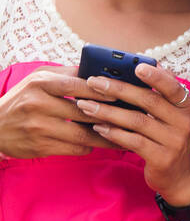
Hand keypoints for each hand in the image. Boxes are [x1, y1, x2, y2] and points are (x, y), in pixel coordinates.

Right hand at [0, 65, 116, 157]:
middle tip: (135, 117)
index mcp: (41, 83)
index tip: (125, 94)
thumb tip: (101, 71)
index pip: (79, 85)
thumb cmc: (23, 98)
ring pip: (84, 134)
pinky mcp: (40, 147)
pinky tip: (102, 142)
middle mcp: (39, 104)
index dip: (104, 90)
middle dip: (113, 116)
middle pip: (85, 112)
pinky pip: (75, 148)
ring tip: (127, 134)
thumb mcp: (39, 79)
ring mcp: (39, 127)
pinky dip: (90, 146)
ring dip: (108, 135)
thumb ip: (68, 74)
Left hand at [73, 63, 189, 203]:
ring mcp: (174, 141)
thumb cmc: (164, 139)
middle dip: (118, 89)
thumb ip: (155, 96)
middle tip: (93, 82)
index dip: (157, 76)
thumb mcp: (167, 117)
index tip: (137, 66)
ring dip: (108, 112)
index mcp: (185, 106)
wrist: (177, 176)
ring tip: (85, 106)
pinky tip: (98, 127)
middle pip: (149, 101)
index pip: (172, 87)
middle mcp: (183, 122)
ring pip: (137, 121)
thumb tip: (134, 70)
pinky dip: (114, 133)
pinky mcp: (162, 158)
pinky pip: (134, 142)